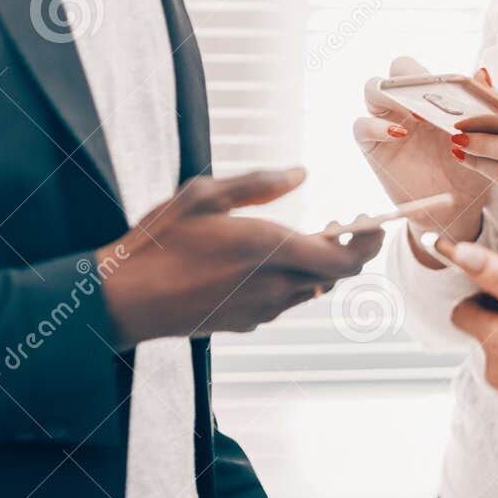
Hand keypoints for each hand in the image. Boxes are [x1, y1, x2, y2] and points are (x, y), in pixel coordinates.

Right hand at [97, 168, 383, 349]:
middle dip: (345, 250)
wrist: (124, 300)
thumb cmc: (160, 242)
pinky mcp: (245, 323)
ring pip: (311, 291)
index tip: (372, 223)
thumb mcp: (204, 195)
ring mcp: (261, 310)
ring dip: (317, 266)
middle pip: (334, 276)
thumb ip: (259, 184)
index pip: (346, 260)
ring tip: (304, 239)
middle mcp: (275, 286)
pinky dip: (290, 282)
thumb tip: (301, 173)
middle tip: (340, 224)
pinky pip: (283, 302)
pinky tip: (266, 263)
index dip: (368, 244)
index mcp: (271, 250)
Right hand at [355, 56, 492, 246]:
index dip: (428, 73)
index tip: (445, 89)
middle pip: (396, 70)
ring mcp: (387, 121)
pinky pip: (361, 126)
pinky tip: (399, 134)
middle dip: (408, 74)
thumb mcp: (484, 140)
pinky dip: (375, 125)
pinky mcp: (373, 145)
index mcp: (432, 97)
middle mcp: (407, 104)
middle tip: (425, 94)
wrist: (456, 208)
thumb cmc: (471, 169)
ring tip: (415, 114)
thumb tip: (481, 72)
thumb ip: (484, 106)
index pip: (422, 69)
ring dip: (389, 93)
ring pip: (372, 88)